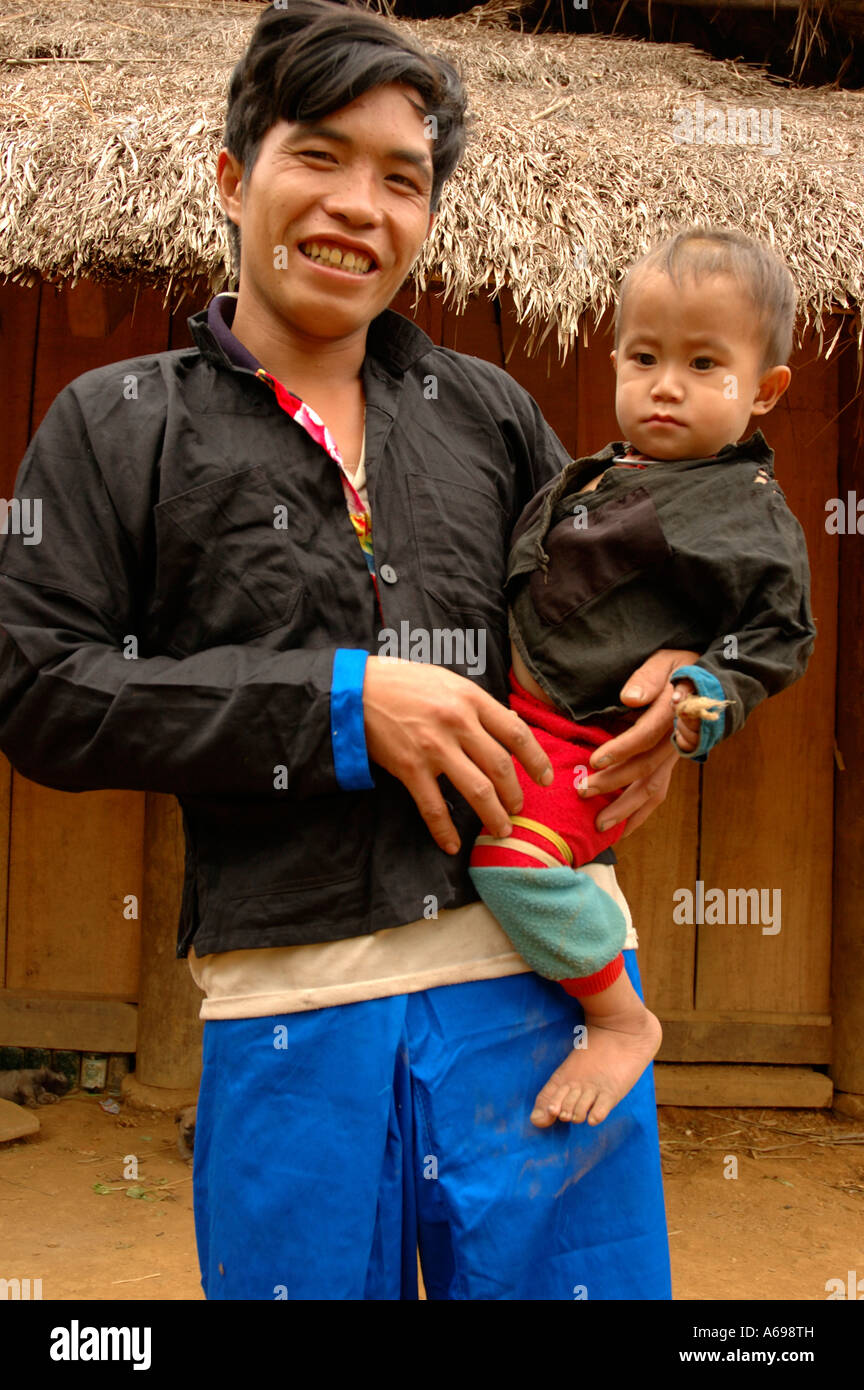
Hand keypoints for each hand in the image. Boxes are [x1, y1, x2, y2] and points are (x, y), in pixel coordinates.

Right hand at [362, 656, 552, 853]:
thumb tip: (513, 728)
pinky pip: (433, 807)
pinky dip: (444, 830)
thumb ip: (479, 706)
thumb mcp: (448, 683)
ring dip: (493, 816)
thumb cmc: (404, 684)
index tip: (545, 779)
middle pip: (501, 767)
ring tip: (501, 830)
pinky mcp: (410, 767)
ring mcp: (434, 747)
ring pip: (477, 791)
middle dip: (515, 795)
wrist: (356, 690)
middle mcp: (457, 722)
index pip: (516, 733)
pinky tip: (451, 844)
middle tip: (518, 809)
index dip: (536, 760)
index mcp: (471, 699)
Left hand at [577, 649, 699, 837]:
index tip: (593, 760)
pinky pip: (656, 792)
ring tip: (600, 825)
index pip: (645, 736)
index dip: (620, 749)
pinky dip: (639, 813)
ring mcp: (673, 757)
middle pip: (646, 770)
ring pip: (653, 789)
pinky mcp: (668, 765)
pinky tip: (621, 828)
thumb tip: (629, 697)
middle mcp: (675, 742)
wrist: (708, 683)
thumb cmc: (680, 668)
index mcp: (672, 715)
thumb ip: (648, 678)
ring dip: (626, 809)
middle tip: (583, 792)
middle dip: (614, 784)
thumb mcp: (665, 662)